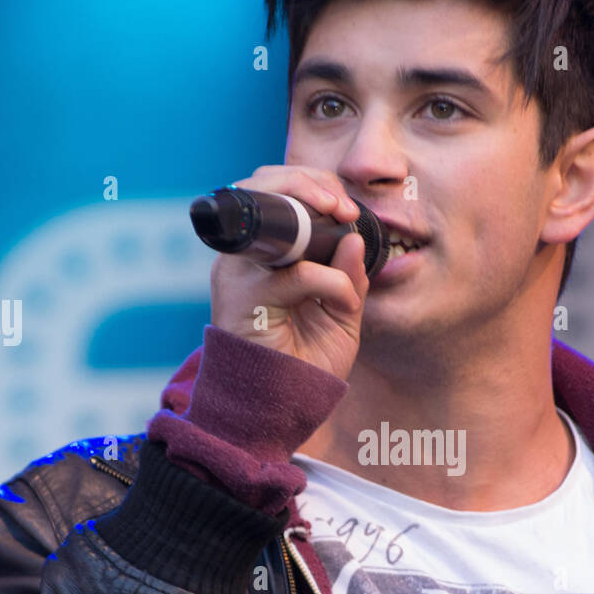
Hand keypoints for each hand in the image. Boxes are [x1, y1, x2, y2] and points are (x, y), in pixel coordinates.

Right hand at [210, 165, 367, 380]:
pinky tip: (345, 303)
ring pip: (271, 218)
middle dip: (308, 183)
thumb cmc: (303, 364)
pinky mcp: (245, 299)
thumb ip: (348, 277)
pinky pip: (297, 275)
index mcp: (260, 253)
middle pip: (261, 186)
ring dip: (314, 215)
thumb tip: (356, 238)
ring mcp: (238, 275)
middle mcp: (242, 257)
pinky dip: (332, 283)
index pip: (272, 190)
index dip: (309, 183)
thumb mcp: (339, 314)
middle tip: (344, 209)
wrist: (278, 410)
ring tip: (345, 229)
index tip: (347, 207)